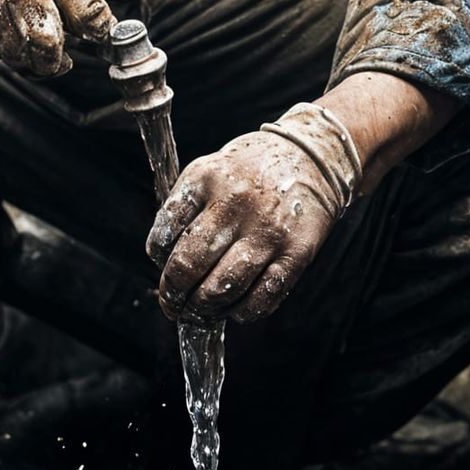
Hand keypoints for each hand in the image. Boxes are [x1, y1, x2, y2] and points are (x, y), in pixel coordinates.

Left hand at [147, 118, 353, 323]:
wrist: (310, 157)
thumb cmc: (250, 171)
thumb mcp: (210, 170)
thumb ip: (185, 211)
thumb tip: (165, 265)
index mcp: (205, 178)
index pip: (164, 233)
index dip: (158, 260)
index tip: (163, 267)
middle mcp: (235, 203)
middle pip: (189, 265)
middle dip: (173, 295)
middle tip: (173, 304)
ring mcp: (267, 230)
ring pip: (222, 288)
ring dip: (204, 308)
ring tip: (201, 310)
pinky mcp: (296, 253)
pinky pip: (263, 298)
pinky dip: (242, 312)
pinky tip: (235, 307)